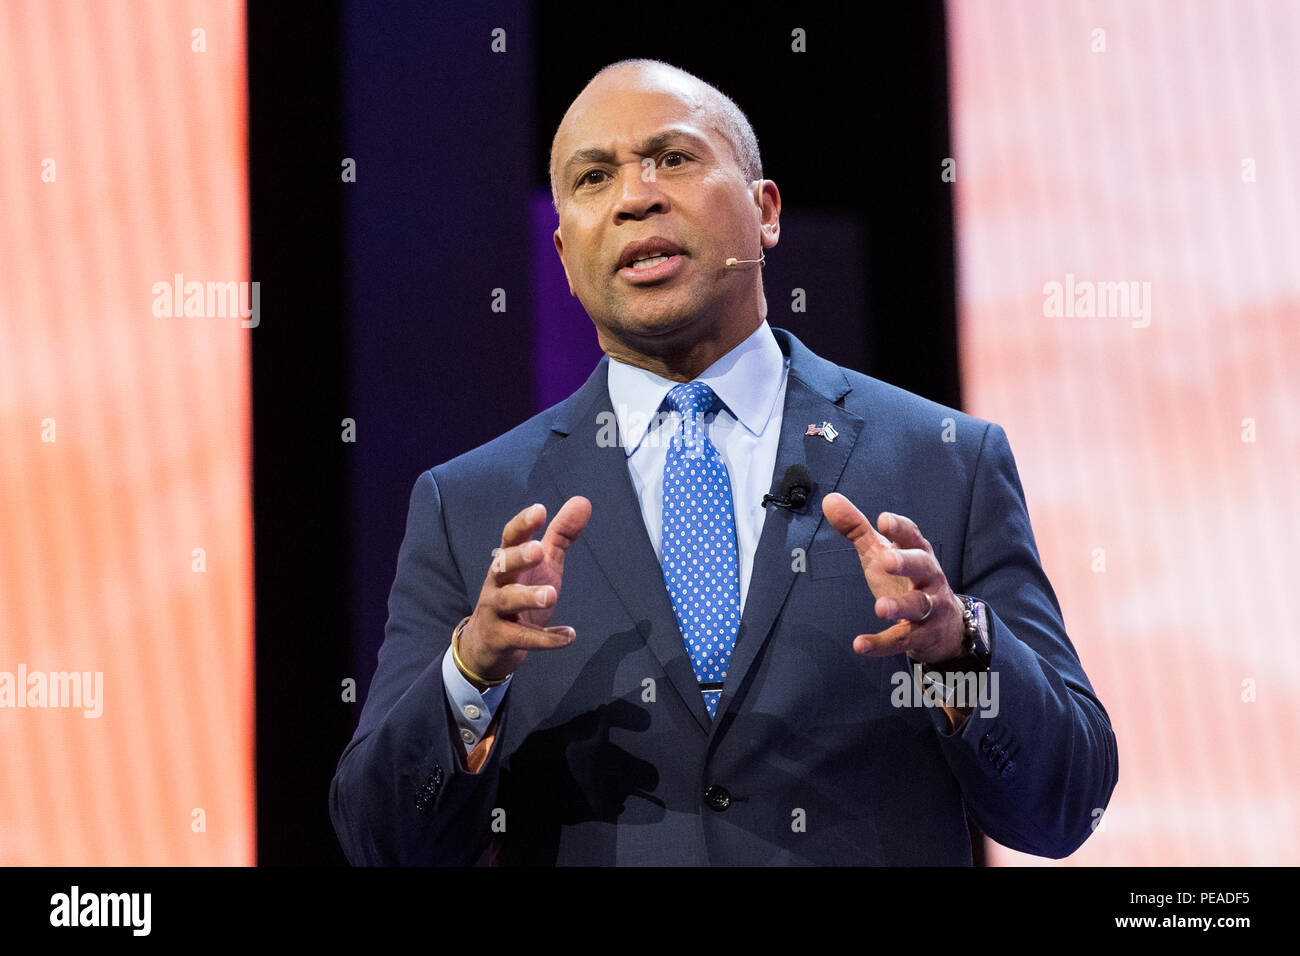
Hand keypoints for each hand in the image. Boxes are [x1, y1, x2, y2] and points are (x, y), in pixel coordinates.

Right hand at [458, 497, 591, 684]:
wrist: (488, 644)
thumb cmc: (519, 594)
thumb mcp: (543, 564)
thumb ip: (560, 534)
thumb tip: (583, 501)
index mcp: (507, 561)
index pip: (510, 538)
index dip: (522, 524)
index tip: (540, 510)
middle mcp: (497, 583)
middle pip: (502, 566)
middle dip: (518, 558)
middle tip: (539, 551)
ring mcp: (495, 611)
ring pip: (507, 601)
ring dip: (529, 597)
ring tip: (551, 595)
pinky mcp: (501, 638)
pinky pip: (522, 638)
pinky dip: (545, 638)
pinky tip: (569, 636)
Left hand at [821, 493, 963, 663]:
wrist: (944, 627)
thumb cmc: (905, 579)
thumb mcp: (881, 552)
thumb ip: (857, 528)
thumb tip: (829, 499)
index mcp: (918, 553)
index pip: (912, 536)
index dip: (899, 528)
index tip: (883, 520)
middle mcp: (928, 578)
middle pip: (922, 566)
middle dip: (906, 562)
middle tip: (886, 560)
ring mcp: (929, 608)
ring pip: (919, 605)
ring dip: (900, 607)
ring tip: (880, 608)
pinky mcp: (921, 636)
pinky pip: (902, 640)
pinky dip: (881, 643)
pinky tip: (860, 645)